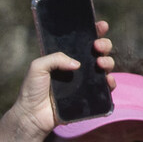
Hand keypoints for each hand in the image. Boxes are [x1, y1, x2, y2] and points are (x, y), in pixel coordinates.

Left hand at [11, 20, 116, 137]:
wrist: (32, 116)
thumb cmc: (32, 90)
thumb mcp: (38, 67)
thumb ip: (55, 58)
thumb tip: (78, 64)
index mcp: (66, 57)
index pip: (83, 41)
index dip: (95, 31)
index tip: (101, 26)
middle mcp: (78, 68)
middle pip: (98, 52)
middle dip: (104, 45)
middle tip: (98, 46)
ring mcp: (84, 83)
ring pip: (105, 68)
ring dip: (108, 61)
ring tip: (101, 63)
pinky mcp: (88, 98)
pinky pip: (105, 90)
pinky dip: (110, 83)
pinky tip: (107, 81)